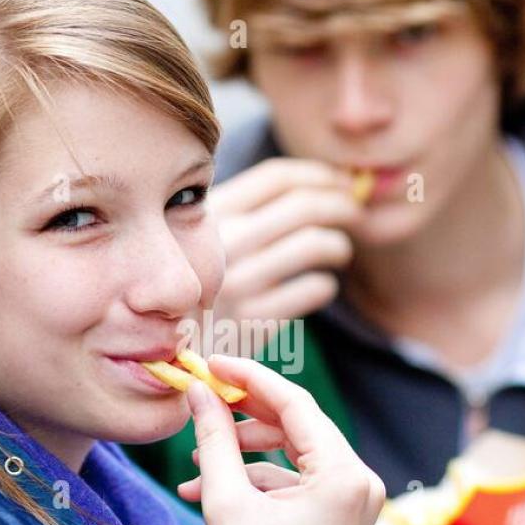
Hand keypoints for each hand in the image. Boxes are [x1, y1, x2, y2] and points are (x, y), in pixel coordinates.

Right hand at [175, 352, 385, 524]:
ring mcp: (354, 499)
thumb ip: (214, 439)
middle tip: (204, 406)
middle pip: (297, 426)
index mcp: (343, 474)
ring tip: (197, 465)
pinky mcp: (341, 514)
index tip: (215, 364)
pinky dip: (260, 480)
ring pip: (294, 454)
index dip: (250, 380)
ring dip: (245, 454)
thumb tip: (199, 392)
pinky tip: (212, 489)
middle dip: (243, 420)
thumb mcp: (227, 500)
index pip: (295, 404)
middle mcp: (359, 481)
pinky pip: (299, 481)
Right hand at [207, 158, 361, 348]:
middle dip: (342, 205)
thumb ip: (243, 210)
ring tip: (340, 251)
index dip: (319, 175)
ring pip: (314, 245)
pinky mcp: (254, 322)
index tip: (343, 183)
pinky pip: (312, 290)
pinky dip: (326, 285)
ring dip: (339, 245)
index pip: (276, 178)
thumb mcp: (201, 235)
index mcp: (210, 214)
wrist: (169, 348)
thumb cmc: (196, 284)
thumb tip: (321, 186)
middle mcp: (222, 245)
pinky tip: (321, 286)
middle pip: (303, 206)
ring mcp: (238, 284)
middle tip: (355, 213)